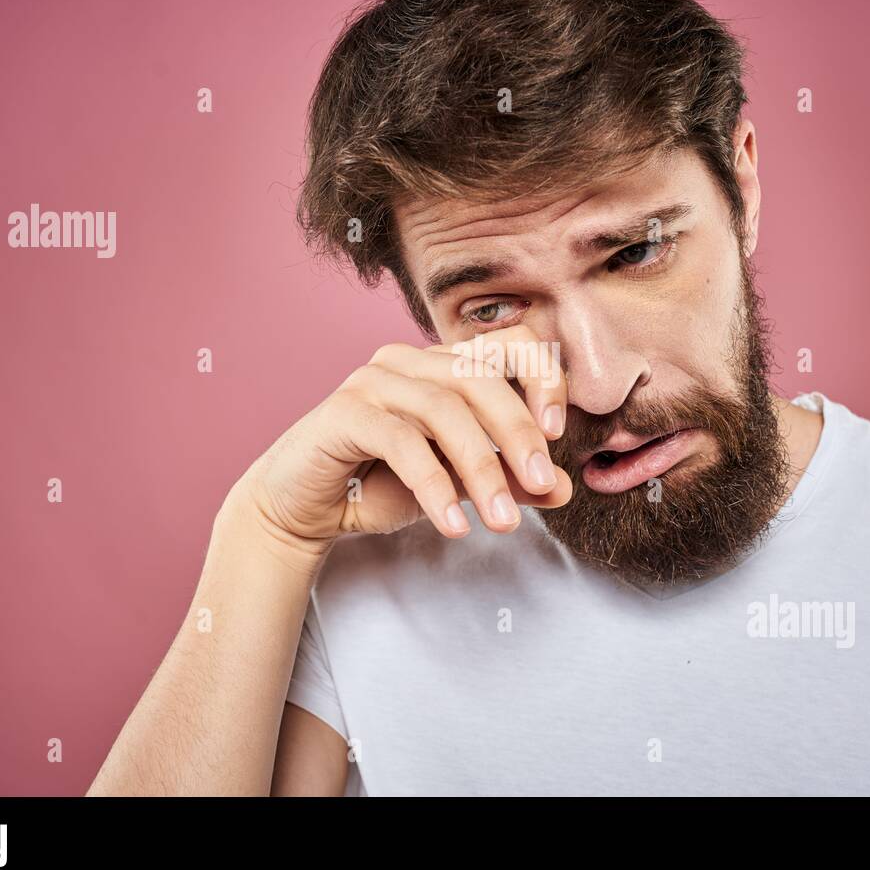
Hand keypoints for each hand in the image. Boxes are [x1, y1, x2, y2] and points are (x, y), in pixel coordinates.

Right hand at [231, 324, 572, 560]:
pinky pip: (401, 442)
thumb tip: (564, 489)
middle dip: (518, 434)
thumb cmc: (380, 485)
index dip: (541, 378)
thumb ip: (508, 482)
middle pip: (480, 377)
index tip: (557, 434)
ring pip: (444, 410)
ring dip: (482, 468)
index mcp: (444, 364)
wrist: (305, 510)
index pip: (510, 343)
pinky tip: (454, 525)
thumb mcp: (458, 485)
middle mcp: (410, 361)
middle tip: (542, 485)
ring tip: (504, 524)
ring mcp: (374, 380)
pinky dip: (435, 486)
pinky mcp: (343, 411)